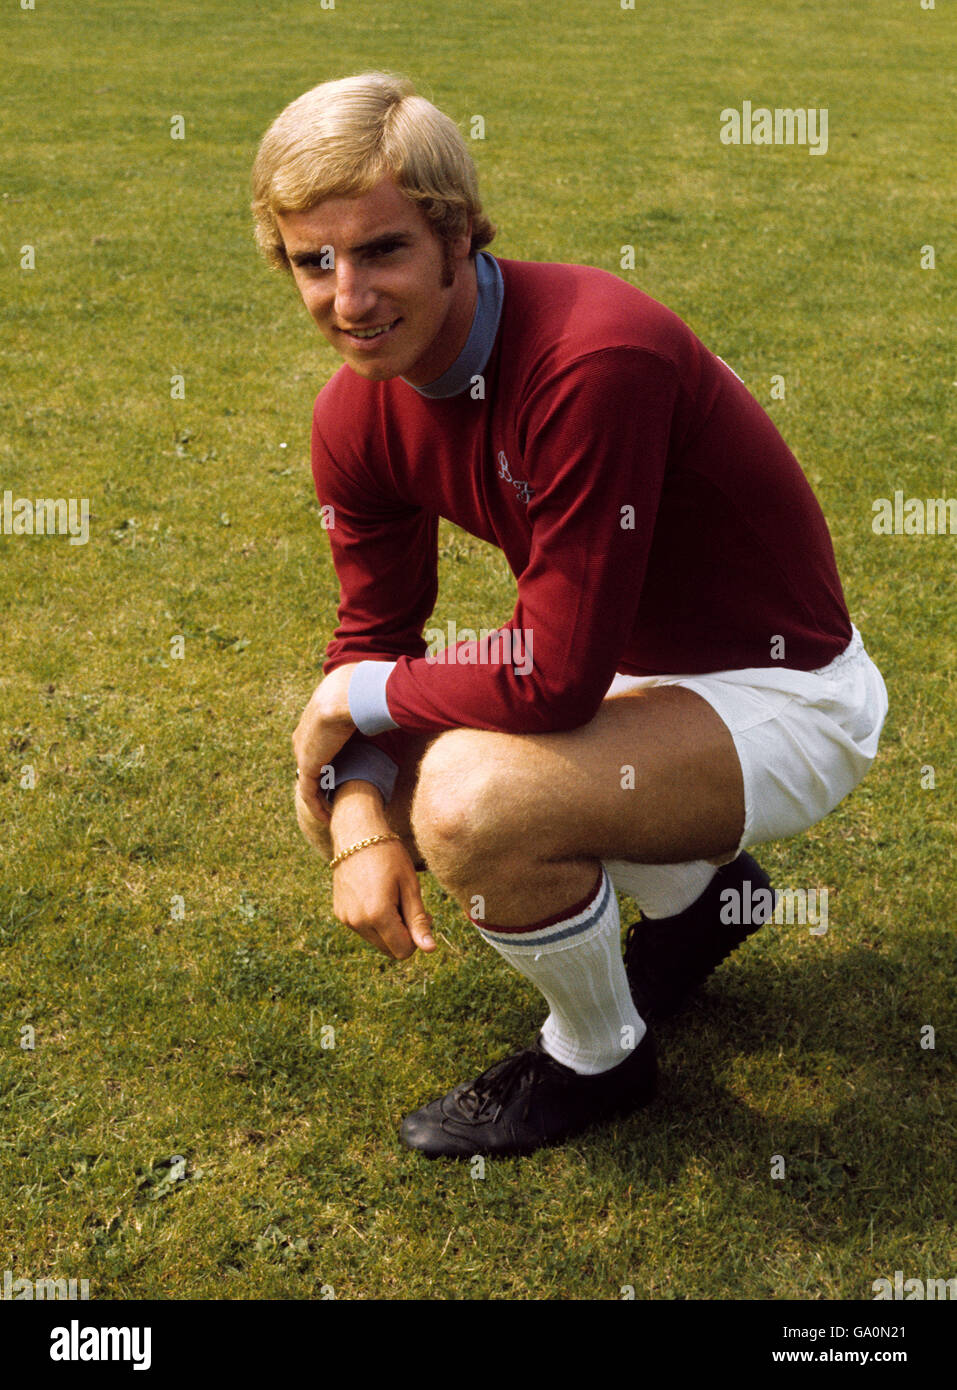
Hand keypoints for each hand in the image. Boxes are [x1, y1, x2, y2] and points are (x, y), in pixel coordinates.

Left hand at [292, 664, 359, 821]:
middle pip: (310, 760)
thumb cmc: (363, 690)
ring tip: (333, 809)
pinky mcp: (307, 765)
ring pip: (309, 778)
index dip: (330, 756)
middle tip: (338, 793)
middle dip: (322, 777)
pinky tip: (327, 817)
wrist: (348, 695)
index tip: (345, 770)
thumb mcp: (364, 696)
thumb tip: (392, 705)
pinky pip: (309, 792)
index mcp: (315, 715)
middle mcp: (304, 733)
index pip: (318, 741)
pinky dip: (317, 806)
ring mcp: (303, 750)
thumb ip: (371, 705)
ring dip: (319, 795)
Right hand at [332, 838, 435, 959]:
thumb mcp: (410, 886)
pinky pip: (364, 929)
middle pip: (390, 949)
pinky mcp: (340, 913)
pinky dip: (375, 921)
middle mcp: (357, 922)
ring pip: (377, 941)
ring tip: (393, 898)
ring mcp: (345, 918)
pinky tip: (378, 895)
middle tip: (410, 905)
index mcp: (377, 915)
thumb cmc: (389, 855)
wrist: (356, 833)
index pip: (403, 951)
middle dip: (404, 935)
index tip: (424, 916)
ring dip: (389, 928)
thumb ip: (419, 920)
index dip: (417, 939)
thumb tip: (430, 950)